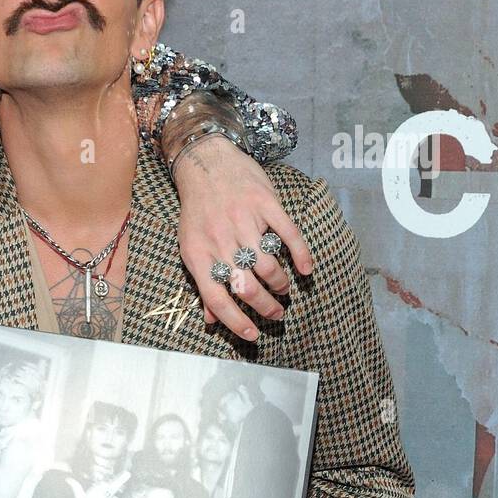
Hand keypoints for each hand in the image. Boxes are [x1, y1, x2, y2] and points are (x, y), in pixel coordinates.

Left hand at [165, 134, 314, 340]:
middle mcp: (220, 240)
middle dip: (266, 307)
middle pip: (247, 287)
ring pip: (269, 265)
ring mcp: (244, 221)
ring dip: (280, 284)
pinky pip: (288, 235)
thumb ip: (202, 282)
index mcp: (198, 255)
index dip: (236, 322)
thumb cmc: (198, 210)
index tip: (253, 335)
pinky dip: (301, 255)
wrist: (205, 163)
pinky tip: (307, 269)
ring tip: (283, 290)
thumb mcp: (190, 246)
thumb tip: (211, 319)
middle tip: (277, 313)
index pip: (218, 299)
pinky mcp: (265, 204)